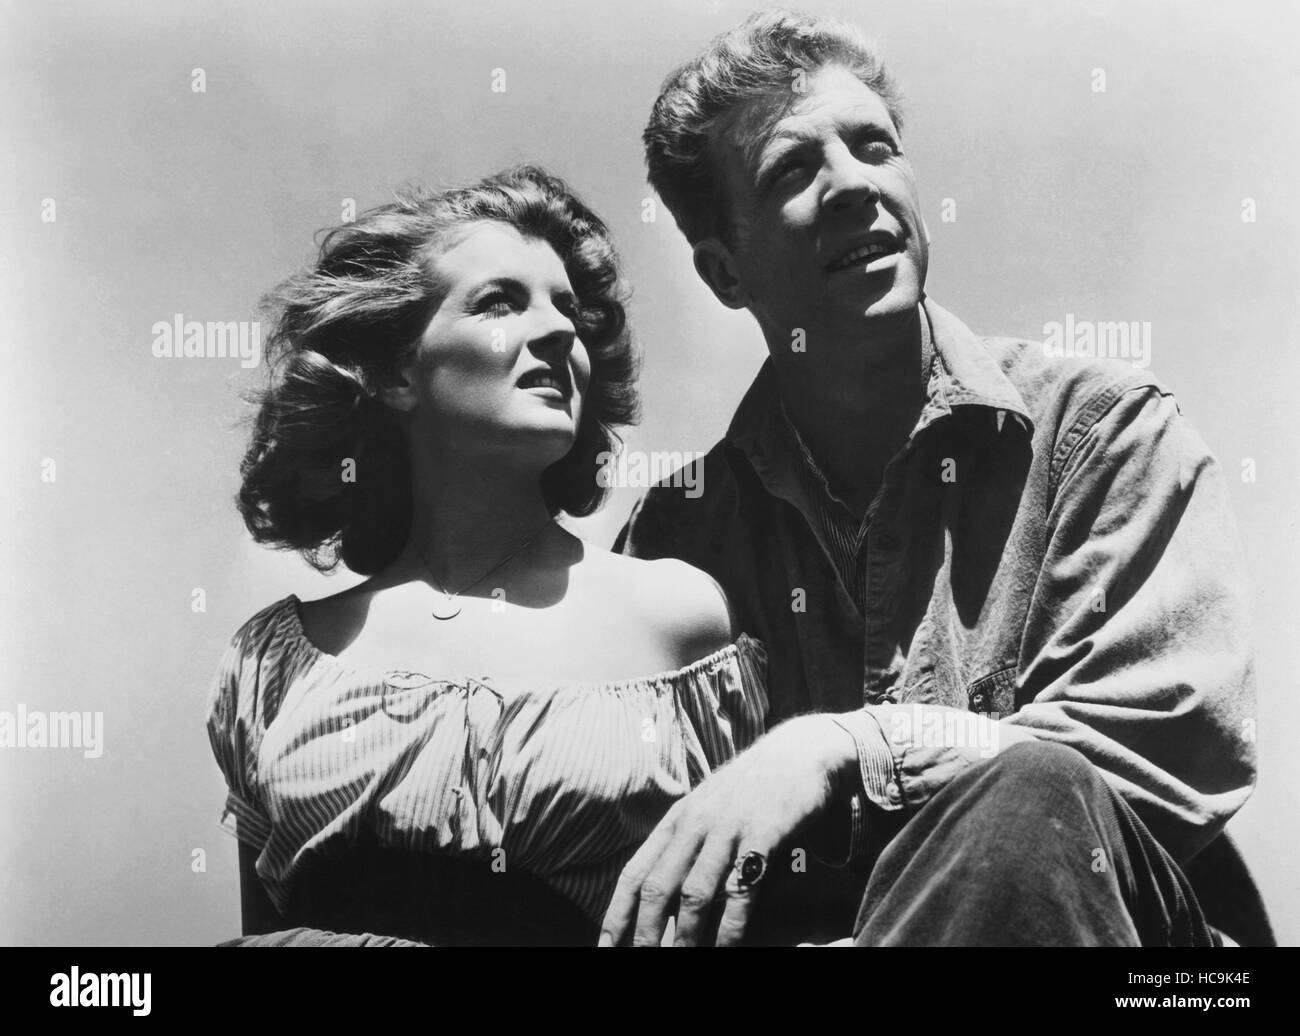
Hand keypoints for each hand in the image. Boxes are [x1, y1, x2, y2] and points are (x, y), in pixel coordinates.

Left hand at [599, 714, 857, 946]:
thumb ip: (688, 845)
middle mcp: (695, 823)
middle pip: (657, 887)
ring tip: (681, 961)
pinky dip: (732, 925)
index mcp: (678, 820)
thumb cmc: (755, 787)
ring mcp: (728, 828)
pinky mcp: (762, 833)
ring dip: (686, 936)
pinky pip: (742, 888)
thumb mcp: (711, 808)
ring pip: (695, 893)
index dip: (617, 913)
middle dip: (644, 933)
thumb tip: (666, 893)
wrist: (801, 752)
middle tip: (640, 962)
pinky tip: (727, 948)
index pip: (635, 873)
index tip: (605, 946)